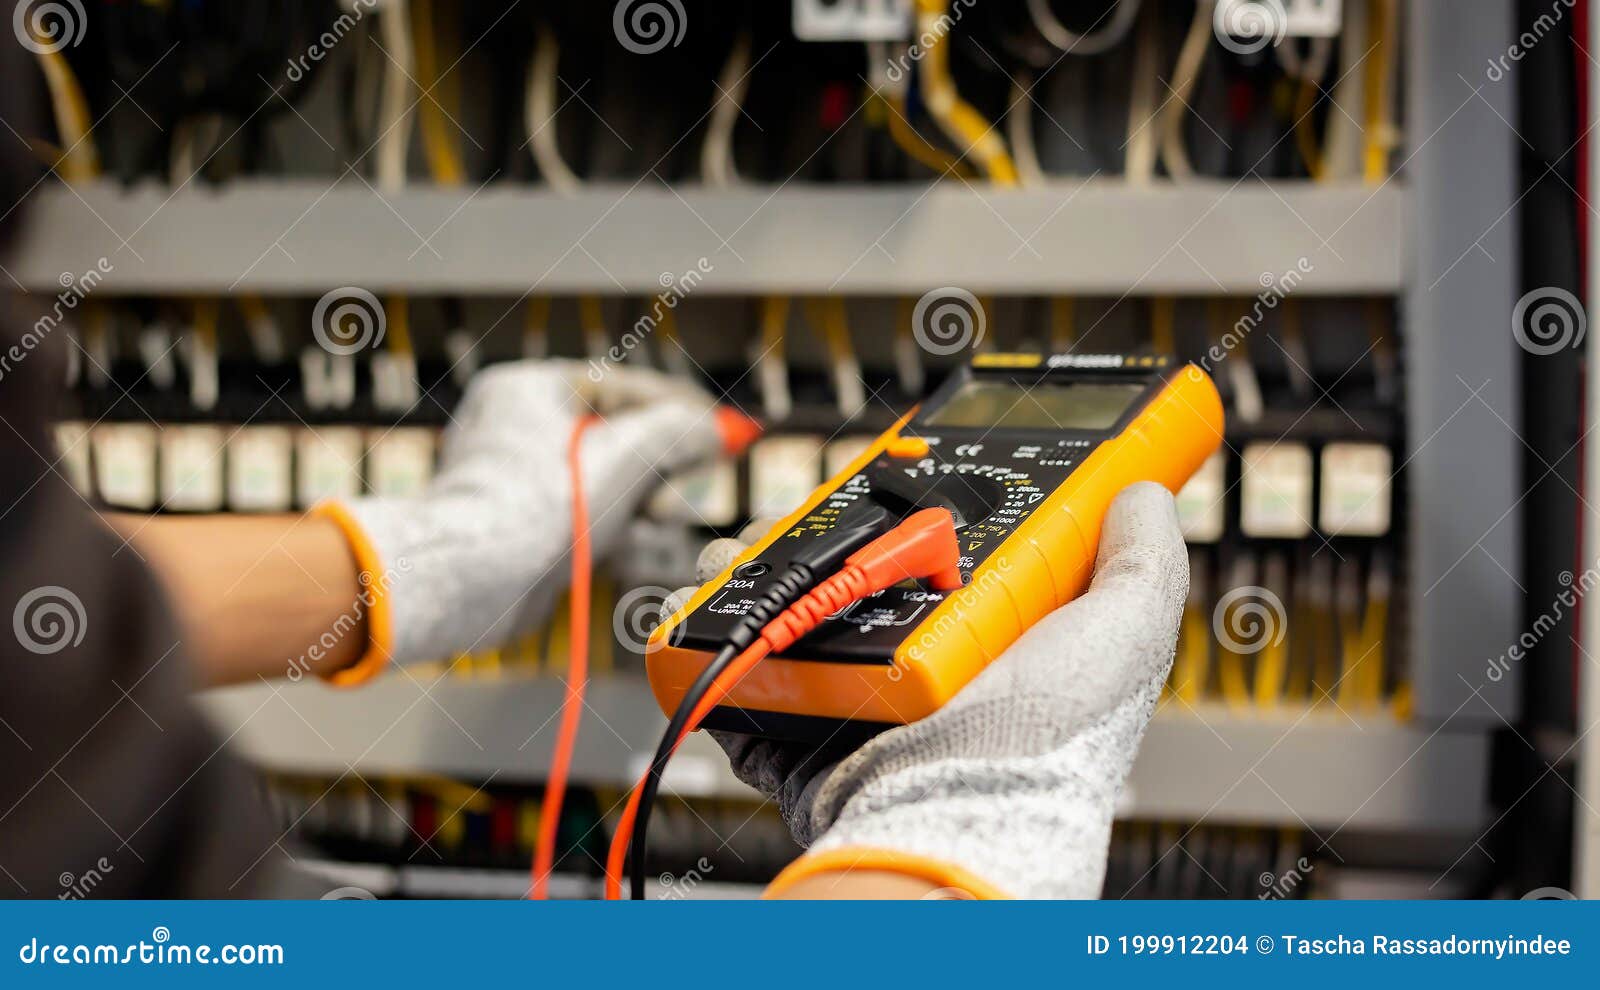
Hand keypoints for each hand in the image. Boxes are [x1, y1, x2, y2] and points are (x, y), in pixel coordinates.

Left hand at [330, 359, 719, 673]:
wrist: (474, 580)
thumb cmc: (534, 506)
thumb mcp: (627, 453)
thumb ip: (680, 431)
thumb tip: (715, 429)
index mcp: (528, 388)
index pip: (623, 387)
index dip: (679, 408)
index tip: (721, 427)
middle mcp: (516, 429)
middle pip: (616, 438)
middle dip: (658, 465)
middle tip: (692, 475)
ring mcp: (517, 482)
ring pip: (604, 485)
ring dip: (640, 505)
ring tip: (655, 517)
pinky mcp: (523, 532)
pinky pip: (583, 521)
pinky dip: (612, 534)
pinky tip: (627, 548)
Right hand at [675, 482, 1185, 898]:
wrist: (957, 810)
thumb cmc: (1045, 742)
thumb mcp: (1123, 637)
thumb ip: (1142, 562)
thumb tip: (1143, 493)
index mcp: (981, 634)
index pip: (936, 547)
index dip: (908, 503)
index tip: (885, 473)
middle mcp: (912, 661)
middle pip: (845, 565)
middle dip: (807, 528)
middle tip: (798, 515)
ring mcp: (851, 693)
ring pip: (783, 606)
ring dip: (748, 573)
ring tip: (739, 557)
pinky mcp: (799, 724)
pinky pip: (741, 671)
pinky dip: (710, 643)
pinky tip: (705, 614)